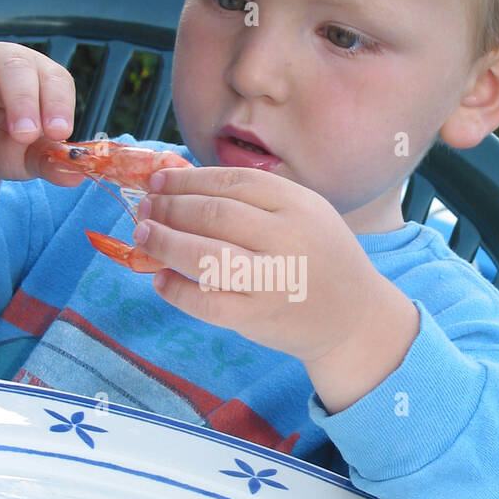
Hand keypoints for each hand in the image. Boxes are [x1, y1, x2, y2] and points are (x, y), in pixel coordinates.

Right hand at [0, 42, 78, 191]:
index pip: (53, 78)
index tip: (58, 132)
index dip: (58, 103)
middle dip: (22, 100)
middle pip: (15, 65)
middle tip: (24, 134)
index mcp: (36, 76)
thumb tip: (76, 176)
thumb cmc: (4, 146)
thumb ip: (51, 163)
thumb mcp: (28, 159)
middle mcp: (2, 63)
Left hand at [135, 165, 415, 381]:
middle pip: (214, 214)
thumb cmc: (320, 259)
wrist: (355, 318)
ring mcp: (272, 280)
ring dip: (166, 242)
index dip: (189, 179)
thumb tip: (182, 182)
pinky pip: (206, 302)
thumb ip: (254, 199)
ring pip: (205, 256)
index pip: (233, 182)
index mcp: (299, 205)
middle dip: (170, 207)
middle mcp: (287, 239)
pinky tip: (159, 278)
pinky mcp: (259, 316)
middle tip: (144, 207)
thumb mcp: (304, 215)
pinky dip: (177, 290)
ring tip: (143, 234)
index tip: (159, 180)